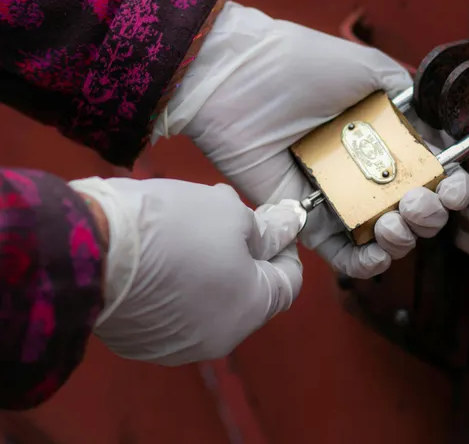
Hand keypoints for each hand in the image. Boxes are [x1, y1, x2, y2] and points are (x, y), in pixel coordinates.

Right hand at [69, 176, 302, 364]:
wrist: (89, 249)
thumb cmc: (173, 227)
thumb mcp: (229, 215)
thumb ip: (266, 229)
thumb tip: (289, 228)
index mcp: (251, 309)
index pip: (288, 280)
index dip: (284, 246)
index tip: (273, 220)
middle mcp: (220, 337)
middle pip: (248, 291)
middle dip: (244, 251)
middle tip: (226, 215)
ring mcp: (178, 344)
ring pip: (210, 298)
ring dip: (211, 265)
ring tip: (187, 228)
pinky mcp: (142, 340)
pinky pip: (175, 308)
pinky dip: (178, 282)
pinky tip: (159, 254)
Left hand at [153, 1, 468, 278]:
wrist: (240, 78)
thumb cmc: (301, 65)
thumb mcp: (368, 69)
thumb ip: (408, 98)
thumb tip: (440, 130)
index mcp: (384, 139)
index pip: (430, 174)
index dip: (451, 187)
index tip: (453, 187)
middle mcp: (365, 172)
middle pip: (414, 212)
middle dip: (429, 216)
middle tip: (416, 201)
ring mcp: (337, 198)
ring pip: (384, 238)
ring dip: (403, 240)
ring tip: (395, 220)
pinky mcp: (307, 220)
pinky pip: (342, 255)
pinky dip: (366, 264)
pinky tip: (376, 252)